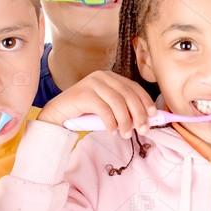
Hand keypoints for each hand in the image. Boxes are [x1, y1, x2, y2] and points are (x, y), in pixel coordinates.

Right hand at [38, 71, 156, 137]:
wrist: (57, 115)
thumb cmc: (85, 113)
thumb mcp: (108, 109)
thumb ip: (123, 109)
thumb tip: (146, 119)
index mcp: (110, 77)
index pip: (134, 87)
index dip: (145, 101)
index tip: (153, 115)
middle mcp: (102, 76)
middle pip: (128, 94)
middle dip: (138, 113)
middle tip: (143, 129)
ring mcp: (92, 83)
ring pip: (117, 102)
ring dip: (125, 121)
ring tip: (126, 134)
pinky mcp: (83, 93)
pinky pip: (104, 109)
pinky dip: (111, 122)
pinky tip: (112, 132)